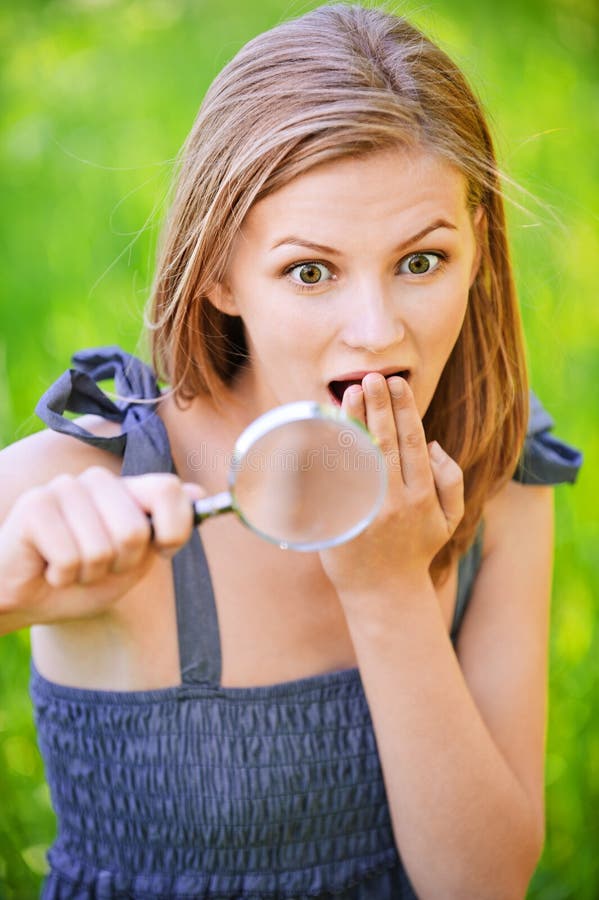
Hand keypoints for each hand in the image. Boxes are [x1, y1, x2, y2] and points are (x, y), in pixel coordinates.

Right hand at [0, 467, 202, 627]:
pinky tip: (48, 570)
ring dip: (88, 574)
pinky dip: (62, 577)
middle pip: (135, 529)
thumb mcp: (133, 565)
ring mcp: (65, 488)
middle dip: (120, 565)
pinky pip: (70, 556)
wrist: (23, 601)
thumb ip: (163, 532)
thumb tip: (200, 493)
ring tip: (69, 568)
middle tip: (96, 568)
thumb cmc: (78, 582)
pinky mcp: (35, 505)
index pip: (169, 488)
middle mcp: (97, 482)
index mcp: (125, 492)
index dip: (176, 528)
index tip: (163, 551)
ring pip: (102, 547)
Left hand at [319, 373, 463, 599]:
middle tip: (370, 377)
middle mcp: (396, 501)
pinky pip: (333, 483)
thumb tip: (434, 443)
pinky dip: (329, 455)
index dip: (405, 410)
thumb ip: (450, 479)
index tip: (396, 383)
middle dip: (379, 406)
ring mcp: (367, 512)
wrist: (384, 593)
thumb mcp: (449, 519)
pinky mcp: (342, 521)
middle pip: (387, 443)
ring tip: (349, 394)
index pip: (414, 442)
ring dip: (354, 423)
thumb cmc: (416, 550)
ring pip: (361, 458)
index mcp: (422, 496)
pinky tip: (324, 430)